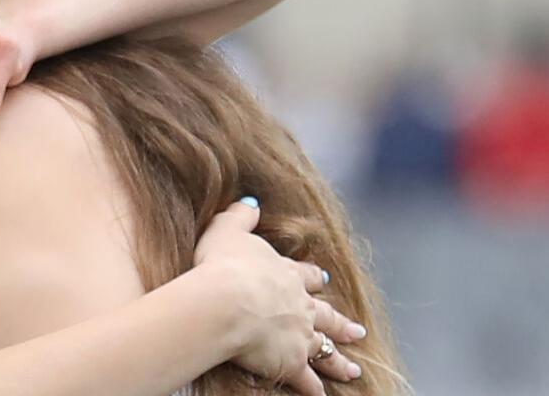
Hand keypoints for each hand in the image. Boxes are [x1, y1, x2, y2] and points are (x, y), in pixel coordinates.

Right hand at [194, 199, 365, 394]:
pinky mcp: (289, 361)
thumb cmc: (222, 264)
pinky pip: (306, 381)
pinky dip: (314, 389)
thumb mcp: (227, 229)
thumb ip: (241, 216)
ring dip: (339, 360)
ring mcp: (298, 335)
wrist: (224, 301)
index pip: (306, 276)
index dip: (314, 279)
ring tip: (353, 370)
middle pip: (326, 316)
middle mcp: (299, 306)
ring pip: (325, 350)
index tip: (325, 280)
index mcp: (286, 275)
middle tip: (358, 331)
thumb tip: (250, 202)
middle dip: (341, 324)